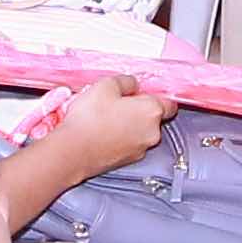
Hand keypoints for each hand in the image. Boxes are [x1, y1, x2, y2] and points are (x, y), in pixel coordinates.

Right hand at [31, 74, 164, 188]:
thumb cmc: (90, 118)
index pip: (169, 103)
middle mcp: (152, 132)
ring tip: (105, 118)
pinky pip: (129, 143)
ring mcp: (140, 149)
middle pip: (153, 117)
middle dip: (139, 109)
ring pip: (140, 131)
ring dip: (129, 124)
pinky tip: (103, 132)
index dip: (155, 95)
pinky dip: (120, 138)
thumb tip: (133, 85)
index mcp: (152, 111)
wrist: (72, 152)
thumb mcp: (106, 85)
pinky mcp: (127, 161)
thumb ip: (126, 81)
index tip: (140, 93)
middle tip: (117, 103)